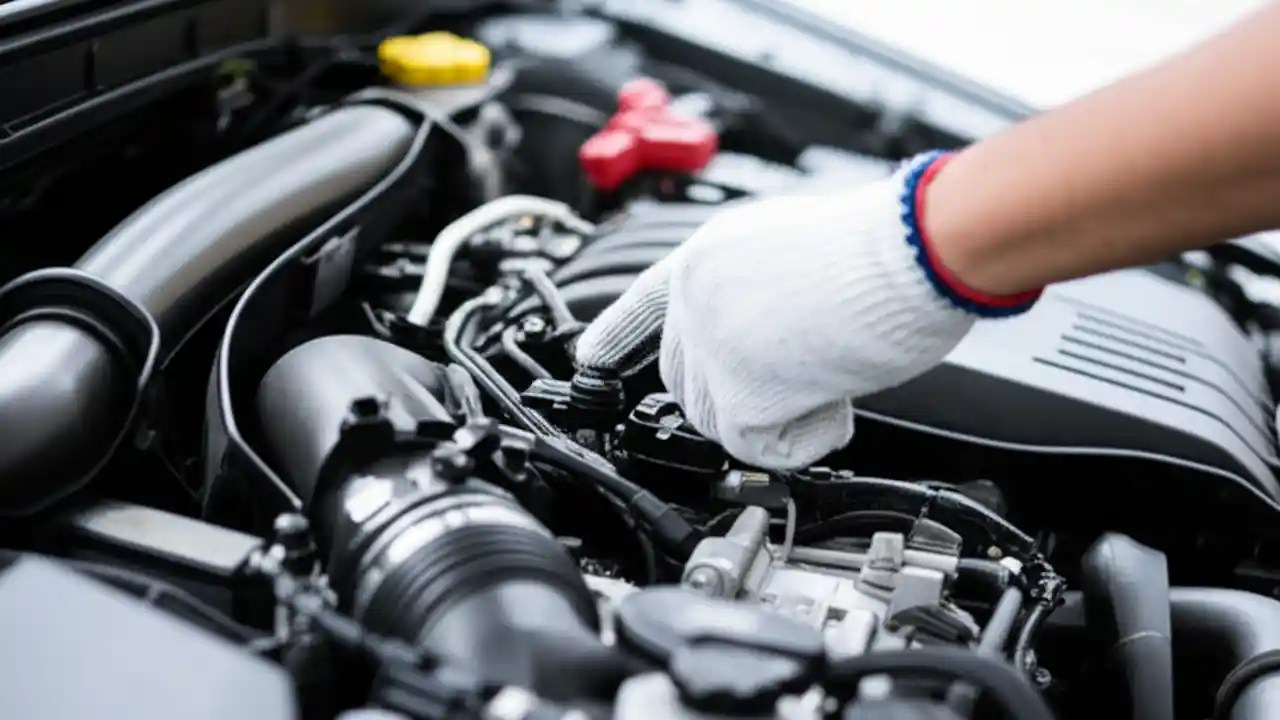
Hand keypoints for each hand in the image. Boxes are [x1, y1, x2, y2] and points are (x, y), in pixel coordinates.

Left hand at [575, 163, 980, 468]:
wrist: (914, 247)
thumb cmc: (884, 242)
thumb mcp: (794, 247)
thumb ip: (757, 290)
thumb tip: (765, 341)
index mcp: (708, 254)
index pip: (642, 302)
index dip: (616, 336)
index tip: (591, 360)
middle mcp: (696, 296)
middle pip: (684, 378)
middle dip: (735, 394)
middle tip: (798, 381)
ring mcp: (711, 343)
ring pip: (714, 418)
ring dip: (772, 417)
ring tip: (829, 383)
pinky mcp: (741, 390)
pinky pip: (753, 446)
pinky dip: (798, 440)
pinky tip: (834, 406)